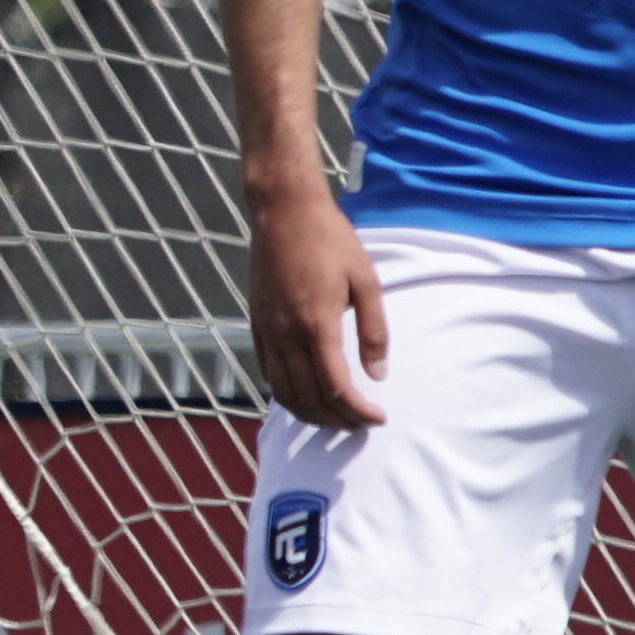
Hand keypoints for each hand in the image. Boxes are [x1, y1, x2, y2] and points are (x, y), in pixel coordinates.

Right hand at [246, 188, 387, 429]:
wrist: (284, 211)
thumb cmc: (330, 240)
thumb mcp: (366, 281)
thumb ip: (373, 331)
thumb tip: (378, 373)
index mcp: (317, 324)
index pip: (336, 388)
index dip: (358, 412)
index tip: (377, 417)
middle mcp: (287, 334)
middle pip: (309, 398)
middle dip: (338, 420)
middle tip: (361, 424)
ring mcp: (268, 330)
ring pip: (283, 392)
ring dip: (310, 415)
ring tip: (335, 419)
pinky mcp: (256, 324)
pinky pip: (268, 372)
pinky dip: (286, 394)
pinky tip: (304, 395)